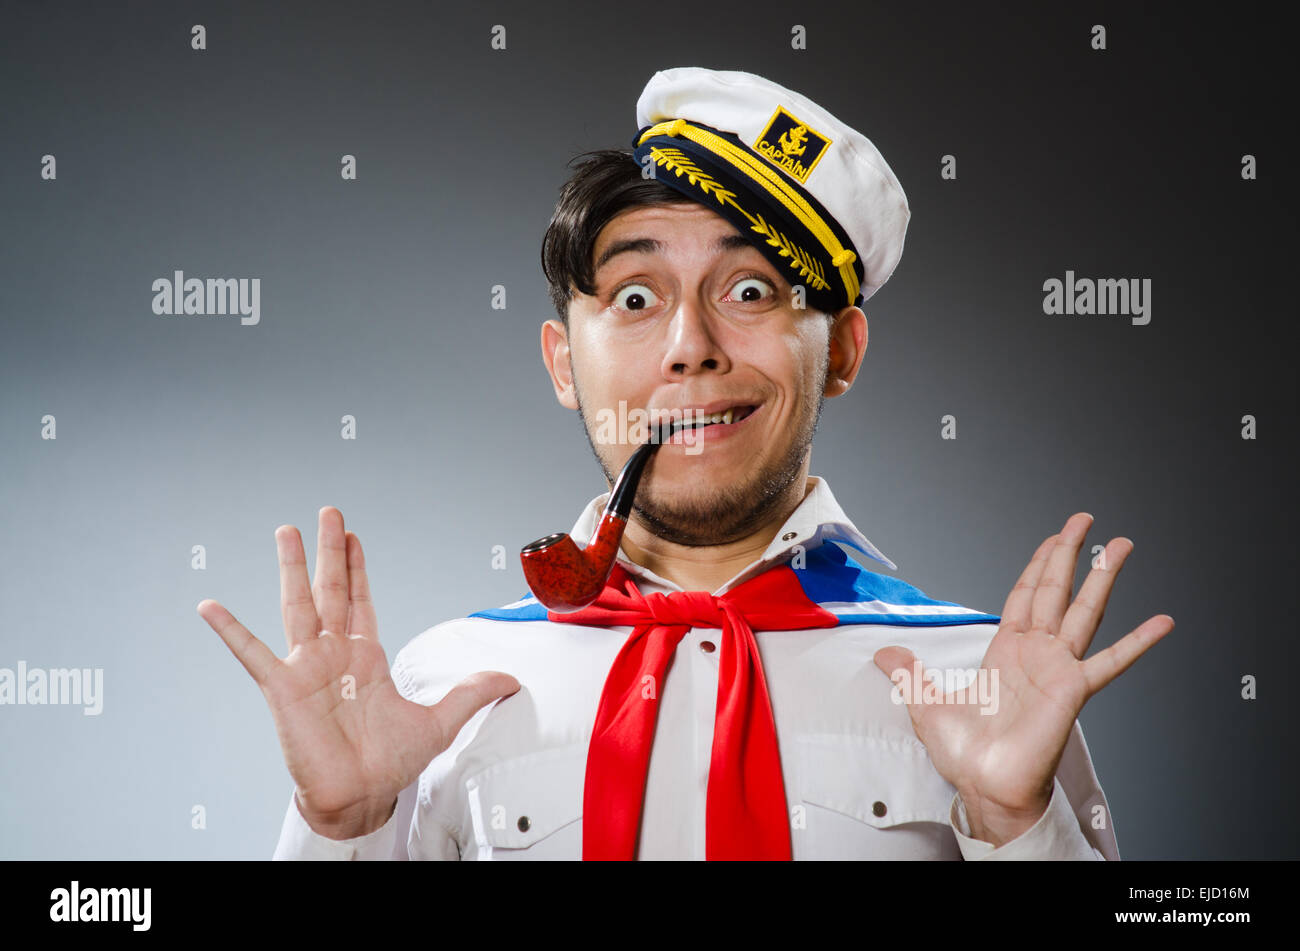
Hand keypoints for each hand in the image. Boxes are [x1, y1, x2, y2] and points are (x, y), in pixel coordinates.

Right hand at [197, 507, 519, 839]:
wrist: (360, 796)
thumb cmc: (389, 762)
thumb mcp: (439, 721)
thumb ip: (470, 693)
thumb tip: (510, 679)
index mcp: (365, 656)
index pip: (361, 600)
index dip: (357, 567)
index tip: (353, 536)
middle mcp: (334, 654)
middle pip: (331, 590)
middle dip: (330, 552)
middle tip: (329, 513)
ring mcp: (306, 668)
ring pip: (297, 606)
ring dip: (291, 568)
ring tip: (286, 531)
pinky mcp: (282, 689)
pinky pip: (252, 654)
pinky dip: (231, 631)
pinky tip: (210, 606)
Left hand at [873, 513, 1172, 846]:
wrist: (983, 786)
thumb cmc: (964, 754)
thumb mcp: (923, 702)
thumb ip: (908, 672)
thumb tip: (882, 655)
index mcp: (1005, 652)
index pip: (1025, 596)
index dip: (1038, 565)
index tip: (1053, 540)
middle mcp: (1036, 654)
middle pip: (1056, 591)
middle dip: (1069, 554)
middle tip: (1084, 520)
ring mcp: (1058, 669)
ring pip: (1084, 611)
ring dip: (1103, 577)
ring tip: (1122, 545)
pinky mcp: (1073, 689)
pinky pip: (1111, 662)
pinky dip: (1138, 643)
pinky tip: (1161, 622)